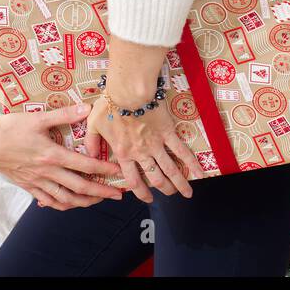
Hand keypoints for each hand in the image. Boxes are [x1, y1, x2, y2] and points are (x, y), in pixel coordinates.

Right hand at [0, 101, 125, 210]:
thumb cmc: (10, 127)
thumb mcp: (38, 118)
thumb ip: (64, 114)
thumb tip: (87, 108)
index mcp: (52, 155)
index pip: (84, 165)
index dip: (104, 170)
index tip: (118, 172)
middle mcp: (46, 172)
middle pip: (79, 187)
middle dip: (100, 192)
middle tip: (117, 195)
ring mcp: (36, 181)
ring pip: (64, 198)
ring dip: (83, 202)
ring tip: (97, 201)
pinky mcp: (27, 185)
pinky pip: (47, 200)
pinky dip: (61, 204)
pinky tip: (69, 203)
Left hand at [83, 86, 204, 202]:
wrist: (128, 91)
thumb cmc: (109, 105)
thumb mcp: (93, 124)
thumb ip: (90, 142)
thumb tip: (88, 155)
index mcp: (123, 153)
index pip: (133, 181)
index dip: (141, 193)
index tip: (148, 198)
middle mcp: (141, 153)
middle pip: (155, 178)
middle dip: (165, 189)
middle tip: (171, 194)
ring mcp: (156, 144)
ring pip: (170, 169)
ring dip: (180, 183)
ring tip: (188, 193)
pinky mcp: (168, 132)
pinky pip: (181, 151)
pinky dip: (192, 164)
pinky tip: (200, 174)